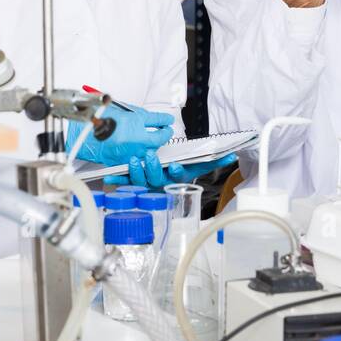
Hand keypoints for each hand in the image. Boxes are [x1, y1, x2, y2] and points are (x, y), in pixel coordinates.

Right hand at [68, 102, 173, 165]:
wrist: (81, 134)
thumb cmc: (98, 119)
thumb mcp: (123, 110)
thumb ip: (142, 116)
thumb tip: (155, 119)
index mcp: (135, 125)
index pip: (159, 121)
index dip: (165, 120)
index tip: (167, 120)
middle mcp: (135, 143)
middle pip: (158, 140)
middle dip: (162, 135)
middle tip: (162, 130)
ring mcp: (129, 155)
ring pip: (150, 153)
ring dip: (152, 146)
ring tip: (150, 140)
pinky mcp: (121, 163)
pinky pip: (137, 161)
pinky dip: (139, 155)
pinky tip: (137, 149)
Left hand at [103, 152, 238, 186]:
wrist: (169, 179)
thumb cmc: (183, 171)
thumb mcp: (200, 164)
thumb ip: (215, 160)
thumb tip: (232, 156)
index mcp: (175, 178)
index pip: (176, 176)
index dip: (174, 172)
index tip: (174, 167)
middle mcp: (160, 183)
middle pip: (155, 179)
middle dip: (152, 168)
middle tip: (149, 157)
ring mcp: (146, 183)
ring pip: (139, 180)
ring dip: (135, 171)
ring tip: (133, 160)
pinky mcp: (134, 181)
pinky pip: (124, 181)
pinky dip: (116, 178)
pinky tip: (109, 175)